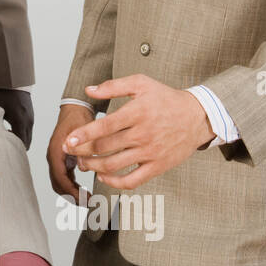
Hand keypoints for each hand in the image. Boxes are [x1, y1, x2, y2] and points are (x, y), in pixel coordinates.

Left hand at [0, 88, 33, 149]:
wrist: (14, 83)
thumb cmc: (4, 96)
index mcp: (20, 121)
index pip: (21, 142)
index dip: (13, 147)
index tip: (4, 144)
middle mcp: (28, 122)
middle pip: (27, 143)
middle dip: (17, 146)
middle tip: (6, 142)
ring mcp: (31, 120)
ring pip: (29, 138)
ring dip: (20, 140)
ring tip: (8, 134)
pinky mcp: (31, 117)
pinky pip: (29, 131)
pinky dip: (22, 135)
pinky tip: (12, 129)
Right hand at [46, 103, 93, 204]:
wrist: (75, 109)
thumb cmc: (79, 118)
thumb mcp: (83, 133)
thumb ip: (83, 149)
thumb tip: (83, 168)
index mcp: (56, 151)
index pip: (59, 177)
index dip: (71, 190)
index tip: (83, 198)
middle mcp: (53, 156)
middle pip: (57, 183)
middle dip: (71, 196)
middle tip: (87, 203)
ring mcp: (56, 158)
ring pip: (59, 182)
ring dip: (71, 193)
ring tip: (86, 200)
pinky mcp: (61, 159)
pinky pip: (63, 177)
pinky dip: (72, 187)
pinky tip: (83, 191)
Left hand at [63, 75, 213, 189]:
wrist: (197, 116)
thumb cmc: (166, 99)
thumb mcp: (141, 83)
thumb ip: (113, 86)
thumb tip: (88, 89)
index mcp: (137, 112)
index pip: (105, 126)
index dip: (84, 135)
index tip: (68, 140)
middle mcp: (143, 134)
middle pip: (105, 147)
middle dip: (82, 151)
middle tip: (70, 151)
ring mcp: (150, 152)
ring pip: (114, 165)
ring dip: (93, 166)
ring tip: (83, 163)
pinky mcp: (158, 166)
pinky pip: (132, 180)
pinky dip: (114, 182)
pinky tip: (103, 176)